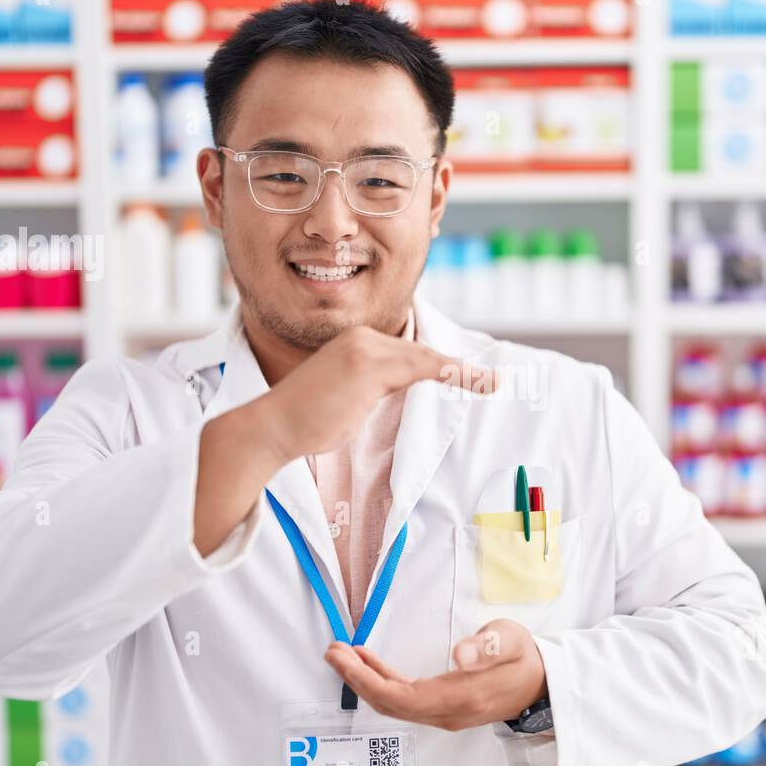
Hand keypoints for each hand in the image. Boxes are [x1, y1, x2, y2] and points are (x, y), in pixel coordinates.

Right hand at [263, 324, 496, 465]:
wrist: (271, 427)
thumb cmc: (305, 423)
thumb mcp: (347, 401)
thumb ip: (373, 391)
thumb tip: (393, 396)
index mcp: (357, 344)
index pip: (409, 353)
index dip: (442, 366)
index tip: (471, 375)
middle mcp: (362, 338)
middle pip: (422, 353)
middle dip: (458, 368)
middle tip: (493, 380)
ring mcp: (365, 349)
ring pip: (426, 359)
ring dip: (465, 373)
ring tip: (494, 383)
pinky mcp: (368, 365)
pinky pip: (422, 366)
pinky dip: (453, 372)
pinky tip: (477, 380)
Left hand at [324, 619, 548, 730]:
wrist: (541, 685)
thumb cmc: (524, 658)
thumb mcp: (511, 640)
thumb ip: (487, 646)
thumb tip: (460, 655)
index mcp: (461, 697)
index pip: (402, 697)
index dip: (367, 680)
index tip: (344, 657)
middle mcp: (447, 713)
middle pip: (390, 704)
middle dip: (356, 680)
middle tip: (332, 651)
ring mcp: (443, 714)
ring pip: (394, 703)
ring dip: (364, 681)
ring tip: (342, 654)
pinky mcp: (442, 708)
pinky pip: (404, 699)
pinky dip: (381, 682)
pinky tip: (368, 663)